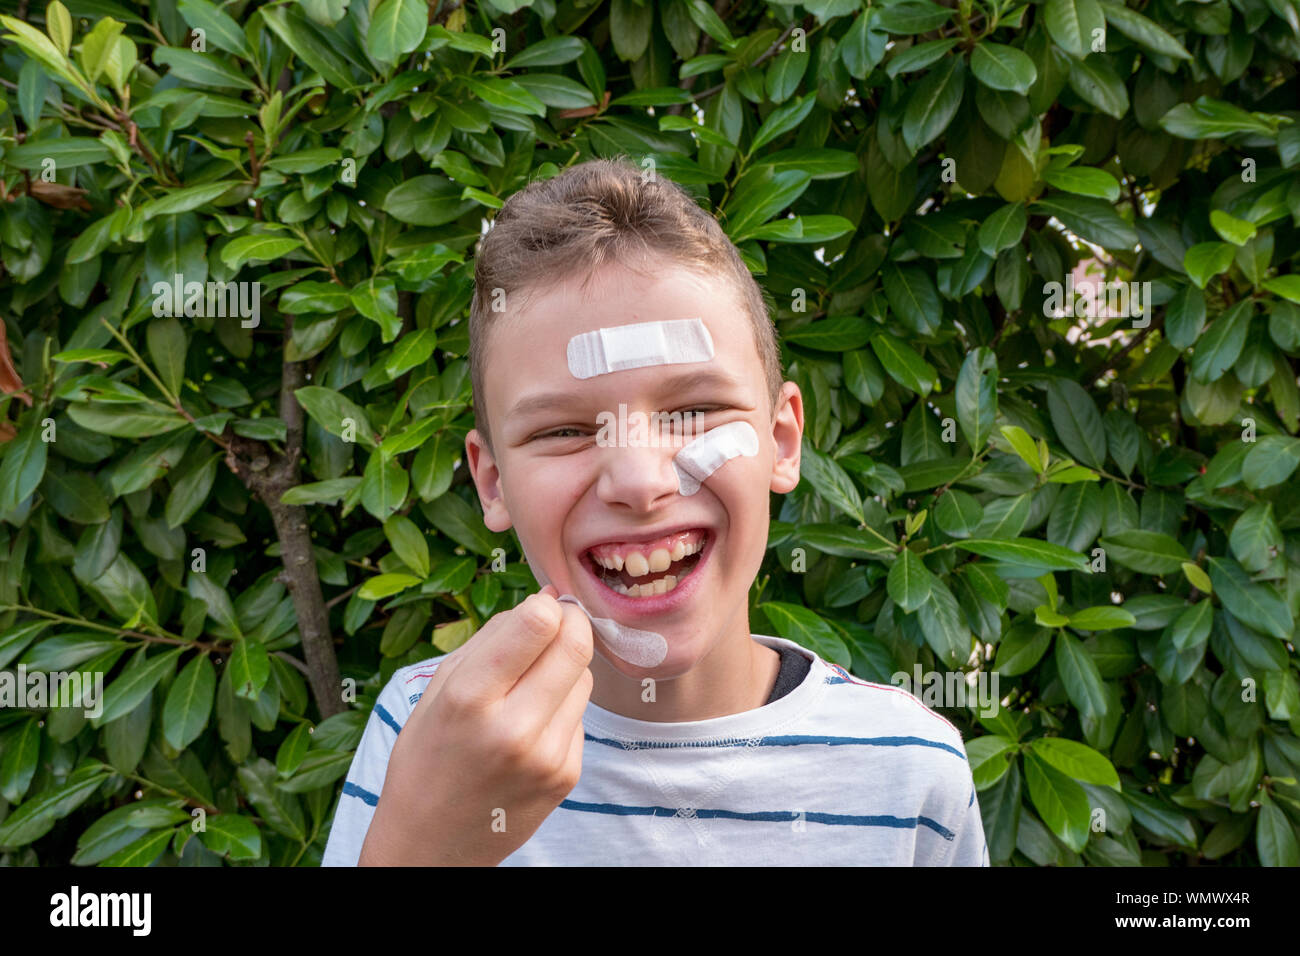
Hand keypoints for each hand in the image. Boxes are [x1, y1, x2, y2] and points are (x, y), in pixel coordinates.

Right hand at [358, 585, 593, 865]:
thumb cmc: (428, 757)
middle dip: (572, 623)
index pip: (539, 623)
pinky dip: (562, 709)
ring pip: (584, 677)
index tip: (540, 608)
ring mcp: (546, 756)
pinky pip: (581, 716)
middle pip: (576, 645)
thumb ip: (492, 639)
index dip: (547, 606)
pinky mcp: (566, 776)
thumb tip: (545, 600)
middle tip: (556, 624)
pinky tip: (532, 727)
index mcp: (469, 698)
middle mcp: (513, 727)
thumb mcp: (439, 689)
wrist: (431, 844)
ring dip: (565, 669)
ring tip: (529, 688)